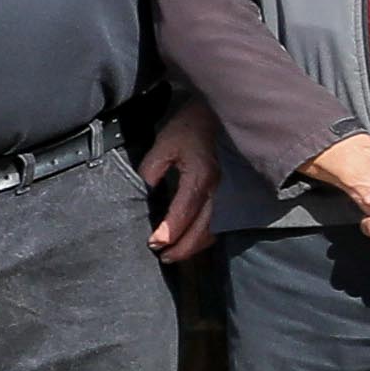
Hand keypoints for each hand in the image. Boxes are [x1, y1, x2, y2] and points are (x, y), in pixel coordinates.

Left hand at [141, 105, 224, 263]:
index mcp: (200, 178)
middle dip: (182, 247)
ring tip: (174, 252)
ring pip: (213, 229)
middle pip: (203, 229)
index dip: (170, 231)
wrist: (217, 114)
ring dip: (194, 245)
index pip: (185, 213)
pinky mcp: (227, 193)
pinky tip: (190, 238)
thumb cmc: (189, 127)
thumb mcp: (163, 145)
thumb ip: (150, 171)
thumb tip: (143, 195)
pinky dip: (204, 235)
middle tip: (162, 256)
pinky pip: (218, 221)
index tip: (154, 243)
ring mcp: (224, 192)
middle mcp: (216, 189)